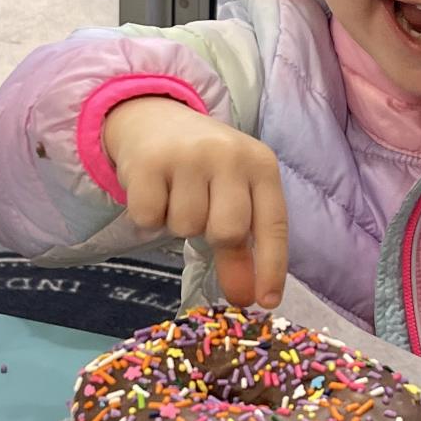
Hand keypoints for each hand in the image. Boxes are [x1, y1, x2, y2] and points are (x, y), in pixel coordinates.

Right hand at [102, 97, 288, 309]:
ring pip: (185, 227)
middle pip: (228, 231)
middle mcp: (228, 154)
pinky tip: (154, 189)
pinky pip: (149, 219)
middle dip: (213, 239)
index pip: (273, 224)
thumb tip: (246, 298)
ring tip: (176, 194)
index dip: (271, 267)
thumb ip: (242, 246)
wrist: (153, 118)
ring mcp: (187, 155)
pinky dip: (148, 216)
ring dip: (177, 223)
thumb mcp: (233, 195)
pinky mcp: (148, 161)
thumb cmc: (202, 167)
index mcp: (260, 163)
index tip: (265, 302)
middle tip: (202, 218)